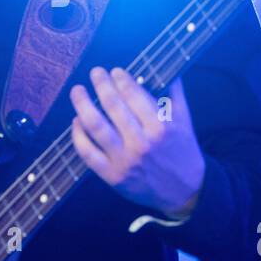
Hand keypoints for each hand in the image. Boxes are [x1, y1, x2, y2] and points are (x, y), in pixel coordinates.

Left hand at [69, 67, 205, 218]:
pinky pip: (88, 153)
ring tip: (77, 91)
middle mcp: (141, 142)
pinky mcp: (112, 176)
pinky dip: (78, 135)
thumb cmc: (183, 151)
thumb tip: (166, 68)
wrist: (184, 192)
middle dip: (101, 84)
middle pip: (112, 106)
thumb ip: (175, 93)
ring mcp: (124, 160)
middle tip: (95, 72)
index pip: (134, 94)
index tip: (115, 71)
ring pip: (95, 126)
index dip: (121, 79)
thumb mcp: (185, 121)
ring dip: (82, 104)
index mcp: (160, 126)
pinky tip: (76, 122)